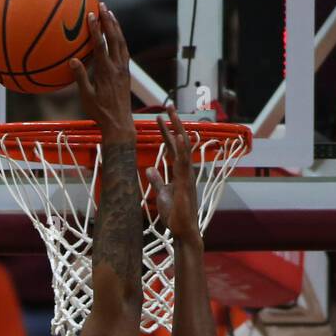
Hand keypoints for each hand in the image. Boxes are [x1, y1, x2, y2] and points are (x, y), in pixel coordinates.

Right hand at [69, 3, 133, 142]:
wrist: (120, 123)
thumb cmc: (100, 113)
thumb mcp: (87, 97)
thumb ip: (80, 78)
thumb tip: (72, 60)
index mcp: (106, 72)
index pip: (100, 46)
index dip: (96, 29)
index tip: (91, 15)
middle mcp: (117, 68)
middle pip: (114, 39)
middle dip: (108, 20)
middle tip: (102, 5)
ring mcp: (124, 69)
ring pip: (122, 42)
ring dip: (116, 27)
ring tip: (110, 13)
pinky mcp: (127, 73)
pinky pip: (124, 50)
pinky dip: (120, 38)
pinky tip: (116, 34)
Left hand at [146, 108, 200, 239]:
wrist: (183, 230)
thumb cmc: (175, 214)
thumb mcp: (162, 193)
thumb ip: (156, 180)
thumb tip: (149, 168)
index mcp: (180, 171)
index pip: (172, 147)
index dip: (166, 131)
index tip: (160, 117)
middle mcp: (185, 170)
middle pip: (180, 141)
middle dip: (174, 123)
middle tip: (168, 104)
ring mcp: (187, 175)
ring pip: (183, 147)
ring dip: (177, 129)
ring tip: (171, 113)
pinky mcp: (185, 183)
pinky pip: (184, 162)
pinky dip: (181, 148)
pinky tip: (178, 136)